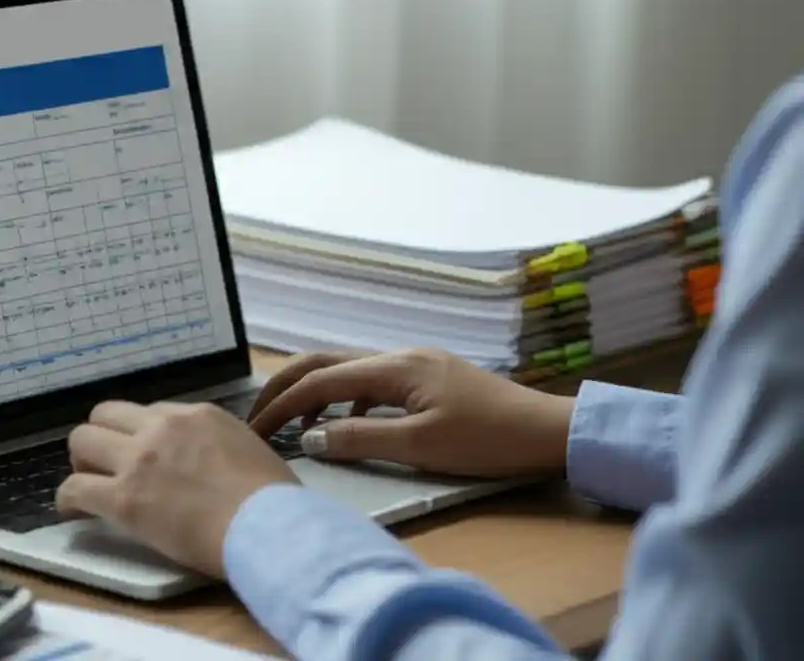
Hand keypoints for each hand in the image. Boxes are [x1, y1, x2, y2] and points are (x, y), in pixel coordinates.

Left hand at [56, 400, 298, 577]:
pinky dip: (69, 500)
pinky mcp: (123, 499)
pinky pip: (74, 488)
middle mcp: (162, 428)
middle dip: (101, 438)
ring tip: (90, 485)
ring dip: (82, 462)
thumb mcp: (249, 447)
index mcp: (197, 415)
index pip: (150, 413)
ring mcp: (139, 461)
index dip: (141, 435)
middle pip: (105, 414)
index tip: (143, 457)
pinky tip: (75, 512)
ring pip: (81, 440)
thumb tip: (211, 459)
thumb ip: (219, 444)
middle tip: (107, 466)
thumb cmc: (274, 498)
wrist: (267, 526)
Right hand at [248, 348, 574, 477]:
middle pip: (325, 362)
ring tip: (292, 427)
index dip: (282, 404)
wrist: (548, 431)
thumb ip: (360, 439)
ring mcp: (414, 365)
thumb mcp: (420, 447)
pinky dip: (343, 401)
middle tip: (258, 417)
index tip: (255, 429)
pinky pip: (369, 383)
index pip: (320, 379)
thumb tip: (309, 438)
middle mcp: (399, 356)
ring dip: (313, 394)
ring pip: (346, 371)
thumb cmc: (487, 440)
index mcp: (394, 367)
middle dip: (286, 387)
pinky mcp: (427, 378)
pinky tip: (343, 427)